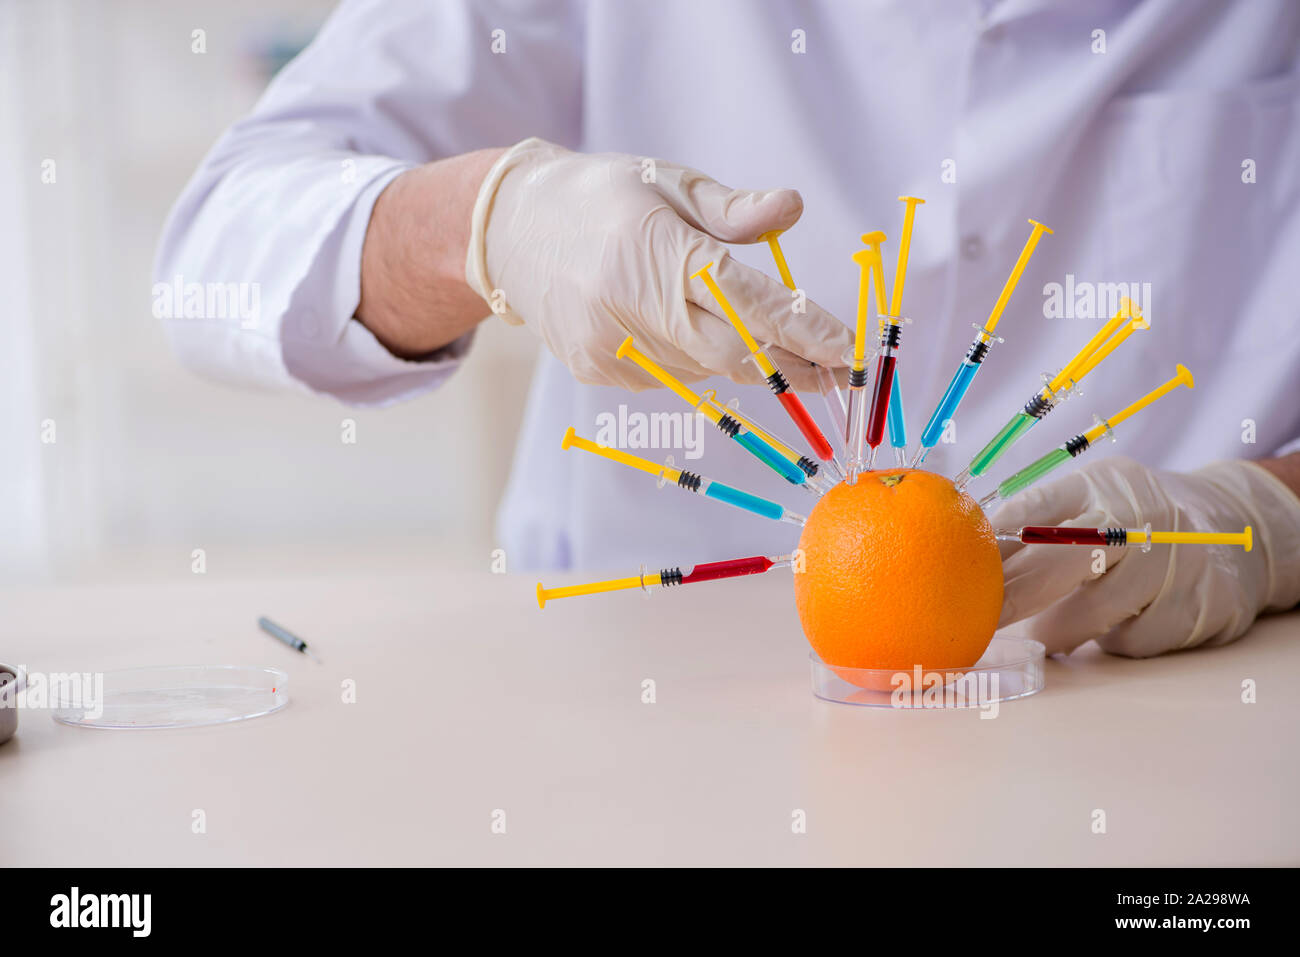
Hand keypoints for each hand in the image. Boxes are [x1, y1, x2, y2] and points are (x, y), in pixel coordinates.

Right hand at [465, 138, 851, 390]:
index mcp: (652, 251)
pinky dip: (698, 359)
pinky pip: (671, 375)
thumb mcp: (665, 181)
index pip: (744, 300)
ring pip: (704, 368)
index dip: (801, 329)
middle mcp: (628, 307)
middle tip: (837, 371)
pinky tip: (694, 332)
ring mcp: (610, 348)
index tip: (847, 349)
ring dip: (746, 361)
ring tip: (775, 349)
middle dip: (791, 366)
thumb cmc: (598, 197)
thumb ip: (730, 208)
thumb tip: (791, 209)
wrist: (509, 233)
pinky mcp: (598, 370)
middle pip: (732, 352)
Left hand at [993, 456, 1299, 656]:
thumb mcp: (1094, 502)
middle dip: (1013, 594)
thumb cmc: (1133, 523)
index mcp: (1100, 486)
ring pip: (1094, 609)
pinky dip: (1110, 640)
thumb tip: (969, 557)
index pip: (1036, 507)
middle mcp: (1137, 518)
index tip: (963, 562)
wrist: (1234, 531)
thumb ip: (1039, 525)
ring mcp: (1170, 562)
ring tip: (1042, 635)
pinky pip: (1130, 638)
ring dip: (1057, 629)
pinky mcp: (1193, 607)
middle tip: (981, 619)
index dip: (995, 537)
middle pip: (1061, 559)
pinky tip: (1113, 627)